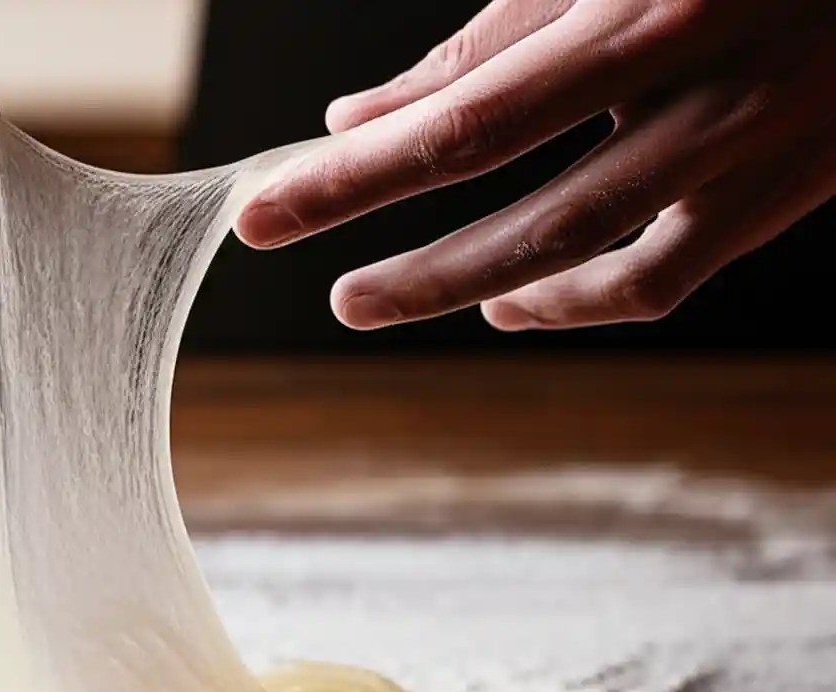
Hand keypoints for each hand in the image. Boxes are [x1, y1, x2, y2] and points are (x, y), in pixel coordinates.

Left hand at [236, 0, 835, 330]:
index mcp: (642, 11)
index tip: (266, 214)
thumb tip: (364, 118)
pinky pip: (666, 279)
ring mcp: (753, 150)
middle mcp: (704, 88)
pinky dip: (577, 304)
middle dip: (409, 265)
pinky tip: (514, 303)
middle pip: (528, 209)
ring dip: (468, 289)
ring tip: (379, 300)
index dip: (355, 178)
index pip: (463, 120)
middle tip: (331, 293)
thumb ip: (484, 43)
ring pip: (590, 254)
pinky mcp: (786, 190)